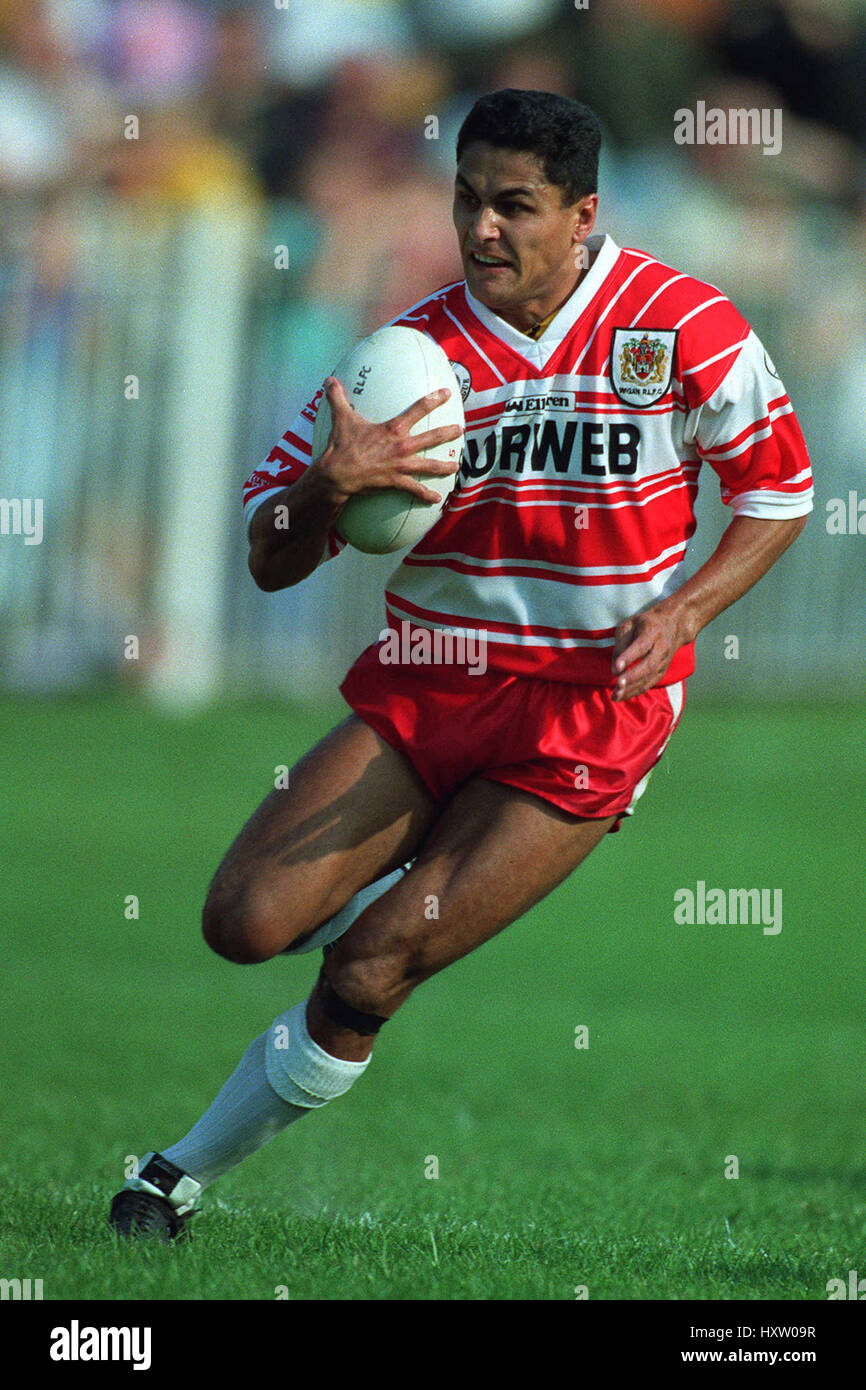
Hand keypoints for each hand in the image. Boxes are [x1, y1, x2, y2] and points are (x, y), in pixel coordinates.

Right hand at [314, 377, 462, 505]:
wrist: (338, 474)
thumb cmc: (341, 445)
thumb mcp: (341, 418)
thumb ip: (338, 397)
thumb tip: (329, 380)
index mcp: (393, 428)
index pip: (419, 409)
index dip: (434, 400)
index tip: (447, 394)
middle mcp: (402, 446)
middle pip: (433, 437)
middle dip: (449, 433)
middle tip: (460, 430)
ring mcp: (401, 465)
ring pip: (430, 465)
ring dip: (445, 466)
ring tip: (456, 467)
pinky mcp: (396, 481)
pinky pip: (415, 489)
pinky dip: (427, 495)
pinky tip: (437, 498)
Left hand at [611, 603, 690, 699]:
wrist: (672, 626)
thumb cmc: (644, 625)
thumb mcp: (629, 625)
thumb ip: (621, 645)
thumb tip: (614, 670)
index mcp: (652, 632)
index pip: (641, 646)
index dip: (629, 658)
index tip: (617, 668)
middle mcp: (661, 648)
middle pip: (648, 665)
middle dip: (632, 677)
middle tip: (617, 685)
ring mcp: (664, 662)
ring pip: (649, 677)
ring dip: (632, 689)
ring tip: (615, 696)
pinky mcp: (662, 671)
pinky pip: (649, 684)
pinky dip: (635, 691)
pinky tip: (622, 696)